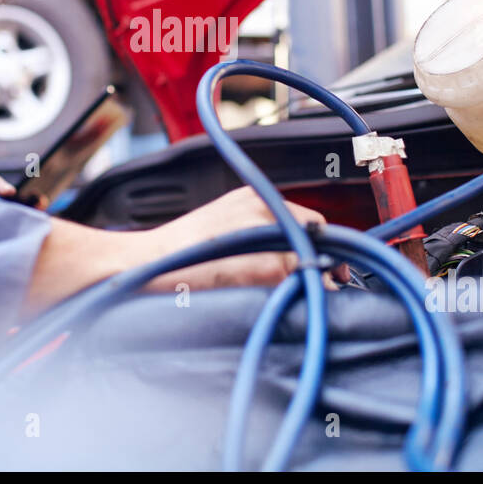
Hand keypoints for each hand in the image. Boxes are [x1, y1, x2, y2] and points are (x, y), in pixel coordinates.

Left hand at [138, 187, 344, 292]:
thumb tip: (324, 275)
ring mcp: (240, 205)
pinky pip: (264, 229)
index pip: (317, 228)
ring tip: (282, 279)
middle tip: (314, 283)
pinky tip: (258, 268)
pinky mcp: (227, 214)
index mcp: (261, 207)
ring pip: (285, 229)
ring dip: (291, 253)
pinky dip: (270, 248)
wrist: (144, 263)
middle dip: (312, 255)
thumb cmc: (182, 268)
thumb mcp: (246, 276)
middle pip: (303, 228)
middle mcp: (253, 200)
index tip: (337, 278)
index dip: (330, 256)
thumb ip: (289, 269)